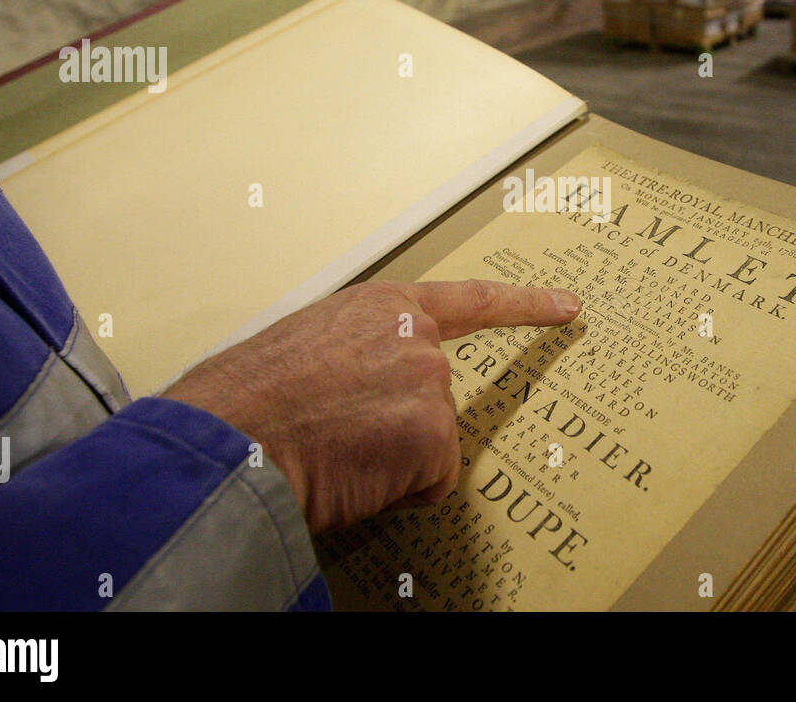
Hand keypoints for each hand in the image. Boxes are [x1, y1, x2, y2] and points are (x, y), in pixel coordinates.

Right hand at [161, 279, 580, 532]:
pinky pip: (429, 482)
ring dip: (390, 461)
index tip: (566, 306)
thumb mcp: (308, 343)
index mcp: (384, 307)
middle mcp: (417, 339)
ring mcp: (429, 385)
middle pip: (435, 401)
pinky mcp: (433, 435)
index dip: (525, 306)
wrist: (229, 434)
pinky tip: (353, 474)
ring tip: (333, 450)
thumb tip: (366, 390)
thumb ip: (360, 351)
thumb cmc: (247, 397)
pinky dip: (395, 492)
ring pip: (429, 446)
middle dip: (397, 430)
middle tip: (337, 435)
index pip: (471, 302)